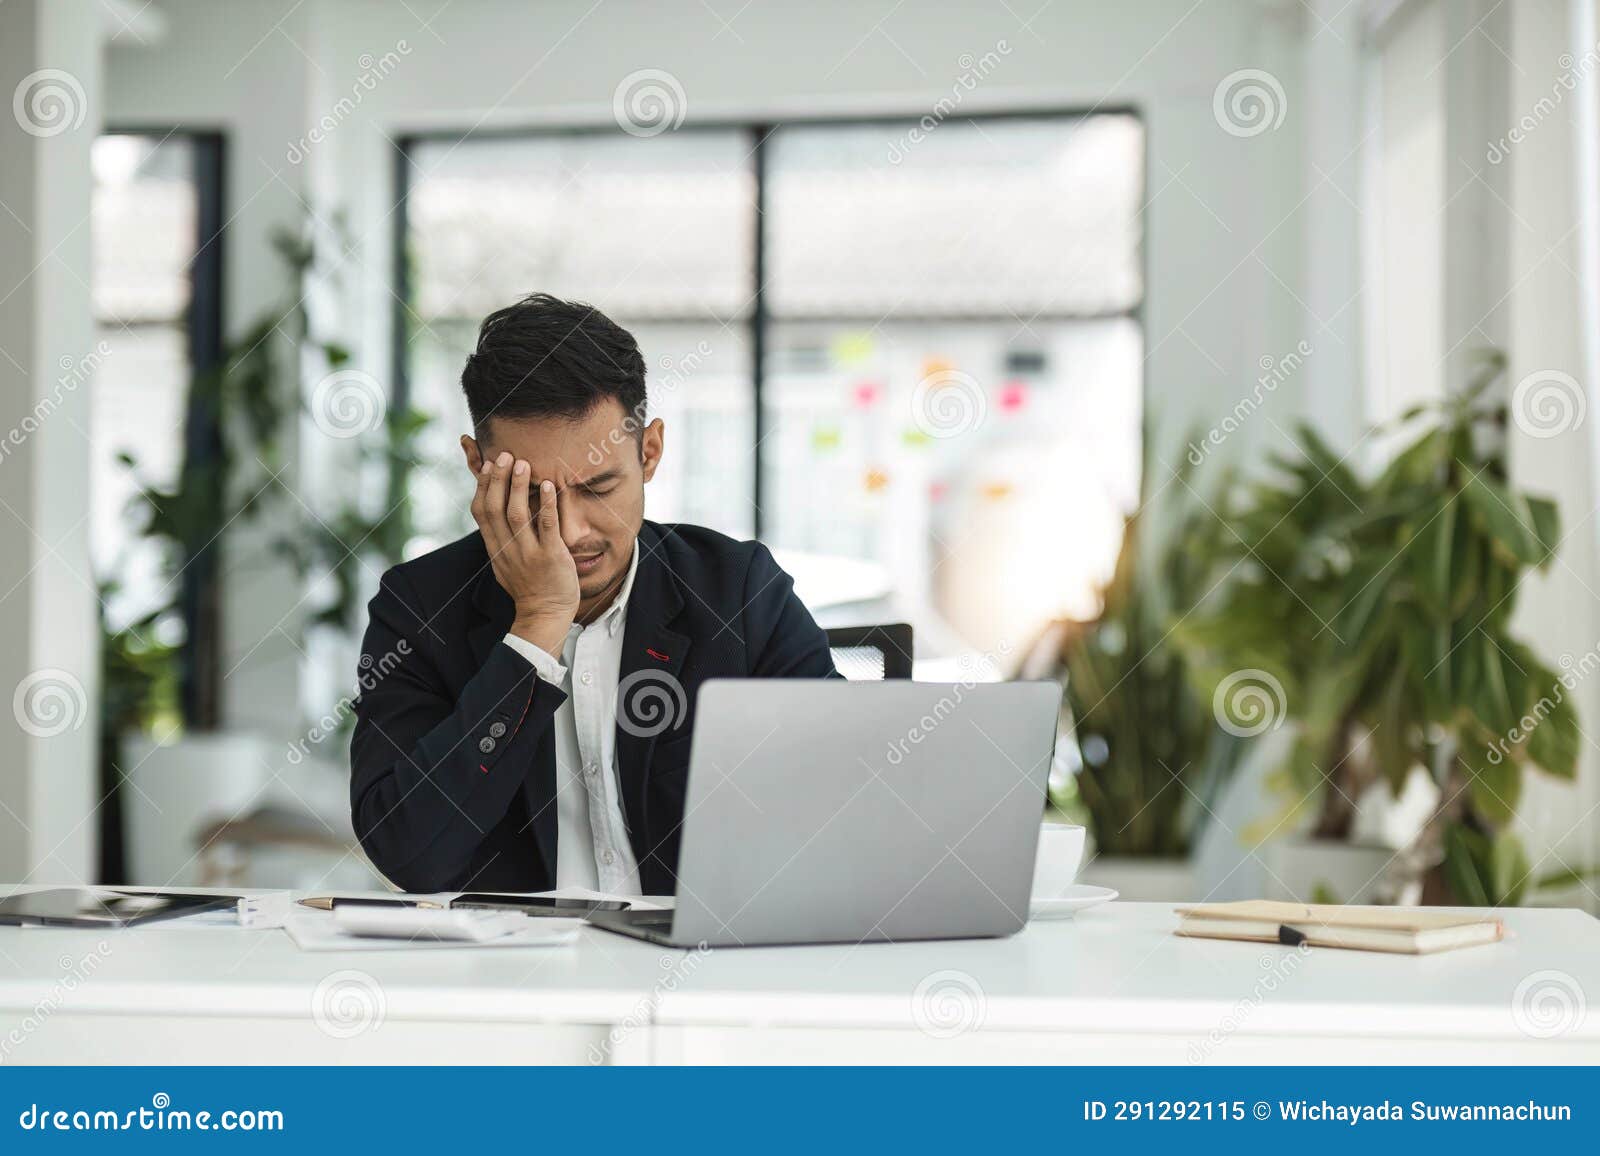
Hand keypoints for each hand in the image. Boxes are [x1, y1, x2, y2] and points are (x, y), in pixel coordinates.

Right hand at [469, 452, 578, 655]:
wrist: (545, 614)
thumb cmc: (530, 584)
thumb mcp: (506, 561)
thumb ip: (501, 538)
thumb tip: (498, 511)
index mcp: (495, 548)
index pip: (481, 513)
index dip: (482, 487)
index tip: (487, 465)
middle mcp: (507, 549)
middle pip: (495, 508)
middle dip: (497, 480)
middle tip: (504, 455)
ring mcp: (528, 553)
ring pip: (517, 515)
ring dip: (518, 487)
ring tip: (522, 464)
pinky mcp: (551, 557)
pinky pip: (547, 527)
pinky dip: (548, 504)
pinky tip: (550, 486)